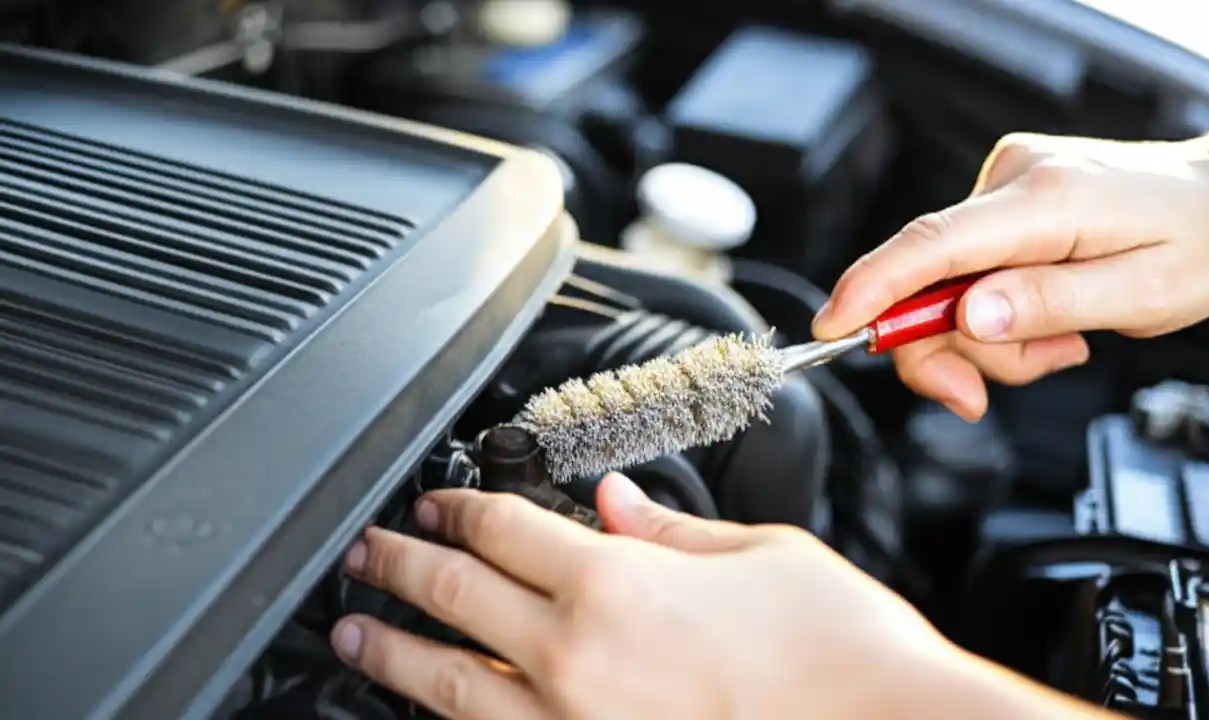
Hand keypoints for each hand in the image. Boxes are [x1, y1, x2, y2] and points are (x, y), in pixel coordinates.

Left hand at [330, 474, 1109, 718]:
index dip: (456, 508)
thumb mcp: (760, 555)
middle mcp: (578, 658)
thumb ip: (670, 528)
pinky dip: (456, 718)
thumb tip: (614, 505)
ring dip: (392, 653)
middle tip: (363, 553)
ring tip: (357, 636)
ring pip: (449, 684)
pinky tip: (437, 710)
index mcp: (618, 582)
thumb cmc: (843, 653)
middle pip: (453, 597)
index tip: (435, 504)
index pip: (502, 528)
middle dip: (395, 567)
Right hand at [812, 91, 1208, 420]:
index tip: (831, 326)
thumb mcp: (1141, 295)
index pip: (935, 243)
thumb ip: (1049, 304)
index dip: (874, 287)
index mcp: (1047, 200)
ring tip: (1059, 344)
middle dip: (945, 348)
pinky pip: (967, 273)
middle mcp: (1013, 182)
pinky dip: (997, 312)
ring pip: (947, 287)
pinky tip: (1049, 316)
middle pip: (926, 277)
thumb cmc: (1197, 242)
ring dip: (989, 338)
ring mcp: (1004, 187)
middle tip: (977, 399)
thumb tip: (968, 316)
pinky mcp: (1003, 201)